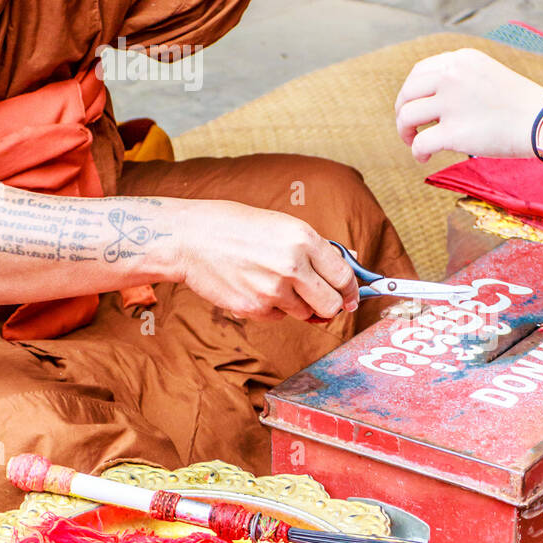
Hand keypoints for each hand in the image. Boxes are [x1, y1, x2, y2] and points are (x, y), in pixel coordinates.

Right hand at [175, 200, 359, 320]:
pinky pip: (279, 317)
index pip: (344, 276)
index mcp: (303, 238)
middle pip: (331, 305)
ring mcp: (273, 290)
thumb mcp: (282, 225)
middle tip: (319, 299)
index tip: (350, 297)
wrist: (191, 238)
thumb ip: (316, 248)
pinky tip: (255, 286)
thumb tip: (350, 264)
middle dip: (330, 306)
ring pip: (305, 314)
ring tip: (273, 281)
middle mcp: (292, 265)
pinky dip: (273, 307)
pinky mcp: (255, 309)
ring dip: (297, 304)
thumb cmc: (236, 227)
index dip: (351, 291)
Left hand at [395, 49, 542, 161]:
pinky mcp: (454, 132)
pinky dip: (416, 152)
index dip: (410, 91)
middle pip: (407, 93)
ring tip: (412, 141)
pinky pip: (420, 143)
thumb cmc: (518, 103)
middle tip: (408, 127)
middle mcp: (452, 77)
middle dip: (402, 111)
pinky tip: (423, 157)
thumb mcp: (485, 73)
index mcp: (460, 60)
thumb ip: (457, 78)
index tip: (412, 105)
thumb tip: (427, 99)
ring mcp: (451, 104)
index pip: (418, 72)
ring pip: (407, 116)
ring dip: (405, 131)